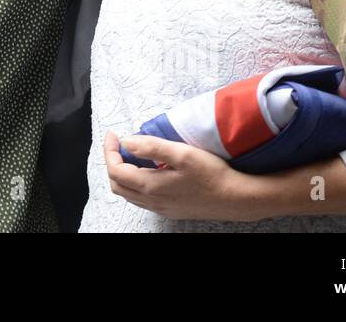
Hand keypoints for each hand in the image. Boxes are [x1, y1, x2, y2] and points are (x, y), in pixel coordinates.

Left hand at [104, 131, 256, 221]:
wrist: (236, 199)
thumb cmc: (212, 174)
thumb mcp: (182, 154)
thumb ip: (152, 147)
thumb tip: (127, 142)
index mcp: (150, 187)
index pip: (115, 170)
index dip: (109, 151)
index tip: (113, 134)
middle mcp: (152, 201)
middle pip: (117, 184)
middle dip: (112, 162)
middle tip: (118, 144)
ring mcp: (161, 208)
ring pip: (129, 194)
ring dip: (123, 174)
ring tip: (131, 155)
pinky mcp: (171, 210)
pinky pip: (142, 199)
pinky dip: (135, 183)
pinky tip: (148, 171)